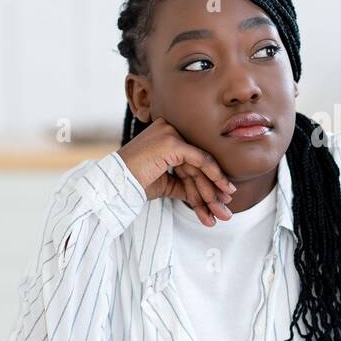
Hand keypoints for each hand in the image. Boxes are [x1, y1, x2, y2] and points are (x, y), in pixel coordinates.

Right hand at [117, 118, 236, 225]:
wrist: (115, 186)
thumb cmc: (135, 183)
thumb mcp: (165, 184)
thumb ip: (185, 184)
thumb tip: (206, 194)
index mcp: (165, 135)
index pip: (191, 160)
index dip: (206, 181)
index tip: (221, 197)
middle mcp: (169, 129)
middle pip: (197, 163)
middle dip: (212, 189)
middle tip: (226, 208)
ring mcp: (170, 133)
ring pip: (200, 165)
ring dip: (213, 191)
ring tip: (223, 211)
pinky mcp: (172, 142)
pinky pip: (200, 161)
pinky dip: (213, 177)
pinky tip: (222, 192)